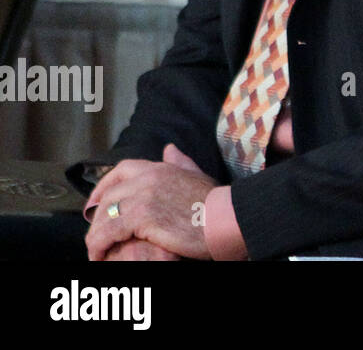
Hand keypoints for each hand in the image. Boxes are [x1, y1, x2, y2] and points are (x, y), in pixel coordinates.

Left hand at [85, 144, 217, 260]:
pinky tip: (100, 256)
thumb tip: (169, 149)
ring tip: (97, 251)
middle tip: (95, 234)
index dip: (103, 186)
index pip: (121, 170)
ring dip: (95, 236)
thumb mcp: (197, 176)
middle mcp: (148, 178)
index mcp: (160, 168)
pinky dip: (98, 246)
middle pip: (109, 196)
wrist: (225, 218)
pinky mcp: (142, 217)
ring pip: (104, 216)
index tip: (95, 203)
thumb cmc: (215, 203)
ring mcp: (143, 196)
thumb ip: (181, 163)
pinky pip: (106, 233)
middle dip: (96, 217)